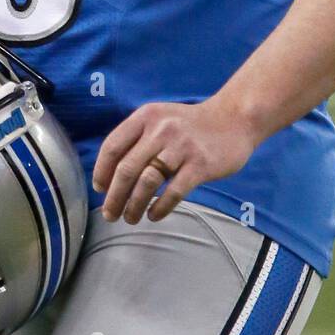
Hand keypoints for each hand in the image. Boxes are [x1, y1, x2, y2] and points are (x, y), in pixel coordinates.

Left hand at [91, 94, 257, 224]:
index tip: (100, 189)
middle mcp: (161, 129)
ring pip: (147, 183)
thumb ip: (137, 138)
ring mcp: (181, 147)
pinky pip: (173, 192)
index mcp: (146, 116)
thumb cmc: (190, 125)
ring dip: (133, 206)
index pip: (112, 146)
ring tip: (130, 218)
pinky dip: (160, 208)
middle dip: (114, 197)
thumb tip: (111, 175)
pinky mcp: (200, 165)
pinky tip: (153, 215)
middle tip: (110, 214)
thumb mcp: (160, 119)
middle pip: (127, 169)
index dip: (101, 171)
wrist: (234, 119)